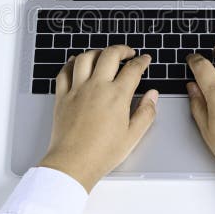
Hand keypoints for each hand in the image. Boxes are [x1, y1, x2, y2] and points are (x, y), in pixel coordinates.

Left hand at [39, 45, 157, 192]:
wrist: (73, 163)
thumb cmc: (102, 153)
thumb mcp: (133, 136)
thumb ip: (146, 112)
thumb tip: (152, 95)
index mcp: (117, 96)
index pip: (133, 69)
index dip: (142, 61)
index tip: (145, 60)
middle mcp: (96, 87)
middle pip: (110, 55)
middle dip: (122, 49)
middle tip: (128, 53)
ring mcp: (77, 90)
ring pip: (85, 58)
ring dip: (97, 52)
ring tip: (104, 55)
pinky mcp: (62, 96)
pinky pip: (64, 72)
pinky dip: (71, 63)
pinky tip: (77, 62)